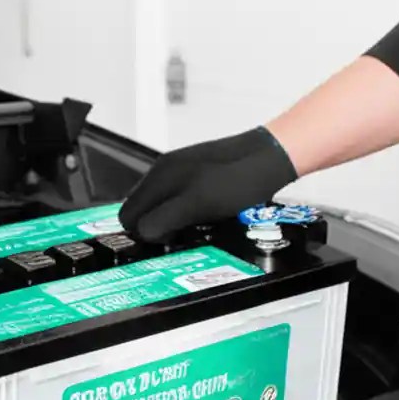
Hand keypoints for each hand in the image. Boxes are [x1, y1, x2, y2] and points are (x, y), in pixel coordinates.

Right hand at [118, 127, 298, 241]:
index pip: (127, 214)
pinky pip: (178, 197)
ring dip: (171, 220)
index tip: (165, 242)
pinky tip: (206, 215)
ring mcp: (180, 168)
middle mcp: (164, 169)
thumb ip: (163, 220)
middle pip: (142, 209)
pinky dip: (185, 210)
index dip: (142, 233)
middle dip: (155, 226)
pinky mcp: (196, 170)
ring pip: (161, 204)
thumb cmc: (238, 181)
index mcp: (158, 176)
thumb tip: (142, 233)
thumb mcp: (196, 206)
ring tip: (195, 227)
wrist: (271, 156)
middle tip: (179, 237)